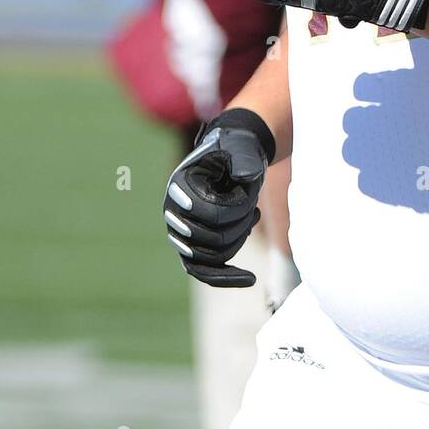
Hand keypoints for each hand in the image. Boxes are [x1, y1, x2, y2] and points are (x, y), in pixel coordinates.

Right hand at [163, 108, 275, 287]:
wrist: (233, 159)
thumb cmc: (237, 153)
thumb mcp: (242, 149)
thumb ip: (244, 160)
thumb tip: (246, 177)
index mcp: (180, 187)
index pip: (212, 215)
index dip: (239, 211)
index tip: (249, 196)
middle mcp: (174, 212)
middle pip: (211, 240)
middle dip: (241, 228)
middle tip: (254, 210)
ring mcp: (181, 232)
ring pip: (210, 258)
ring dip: (239, 242)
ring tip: (252, 218)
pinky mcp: (192, 246)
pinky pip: (203, 272)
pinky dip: (226, 278)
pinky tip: (249, 278)